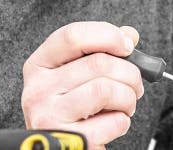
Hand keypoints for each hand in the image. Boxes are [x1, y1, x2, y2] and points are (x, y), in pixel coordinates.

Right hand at [21, 22, 143, 149]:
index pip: (72, 36)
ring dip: (128, 97)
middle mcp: (37, 89)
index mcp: (39, 65)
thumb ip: (104, 50)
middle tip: (135, 84)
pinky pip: (111, 121)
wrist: (63, 148)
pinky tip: (113, 123)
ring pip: (105, 89)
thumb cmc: (75, 109)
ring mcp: (47, 116)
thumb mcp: (82, 75)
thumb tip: (128, 34)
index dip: (107, 35)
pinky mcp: (66, 140)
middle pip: (97, 63)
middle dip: (130, 73)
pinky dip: (122, 122)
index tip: (127, 46)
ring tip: (125, 104)